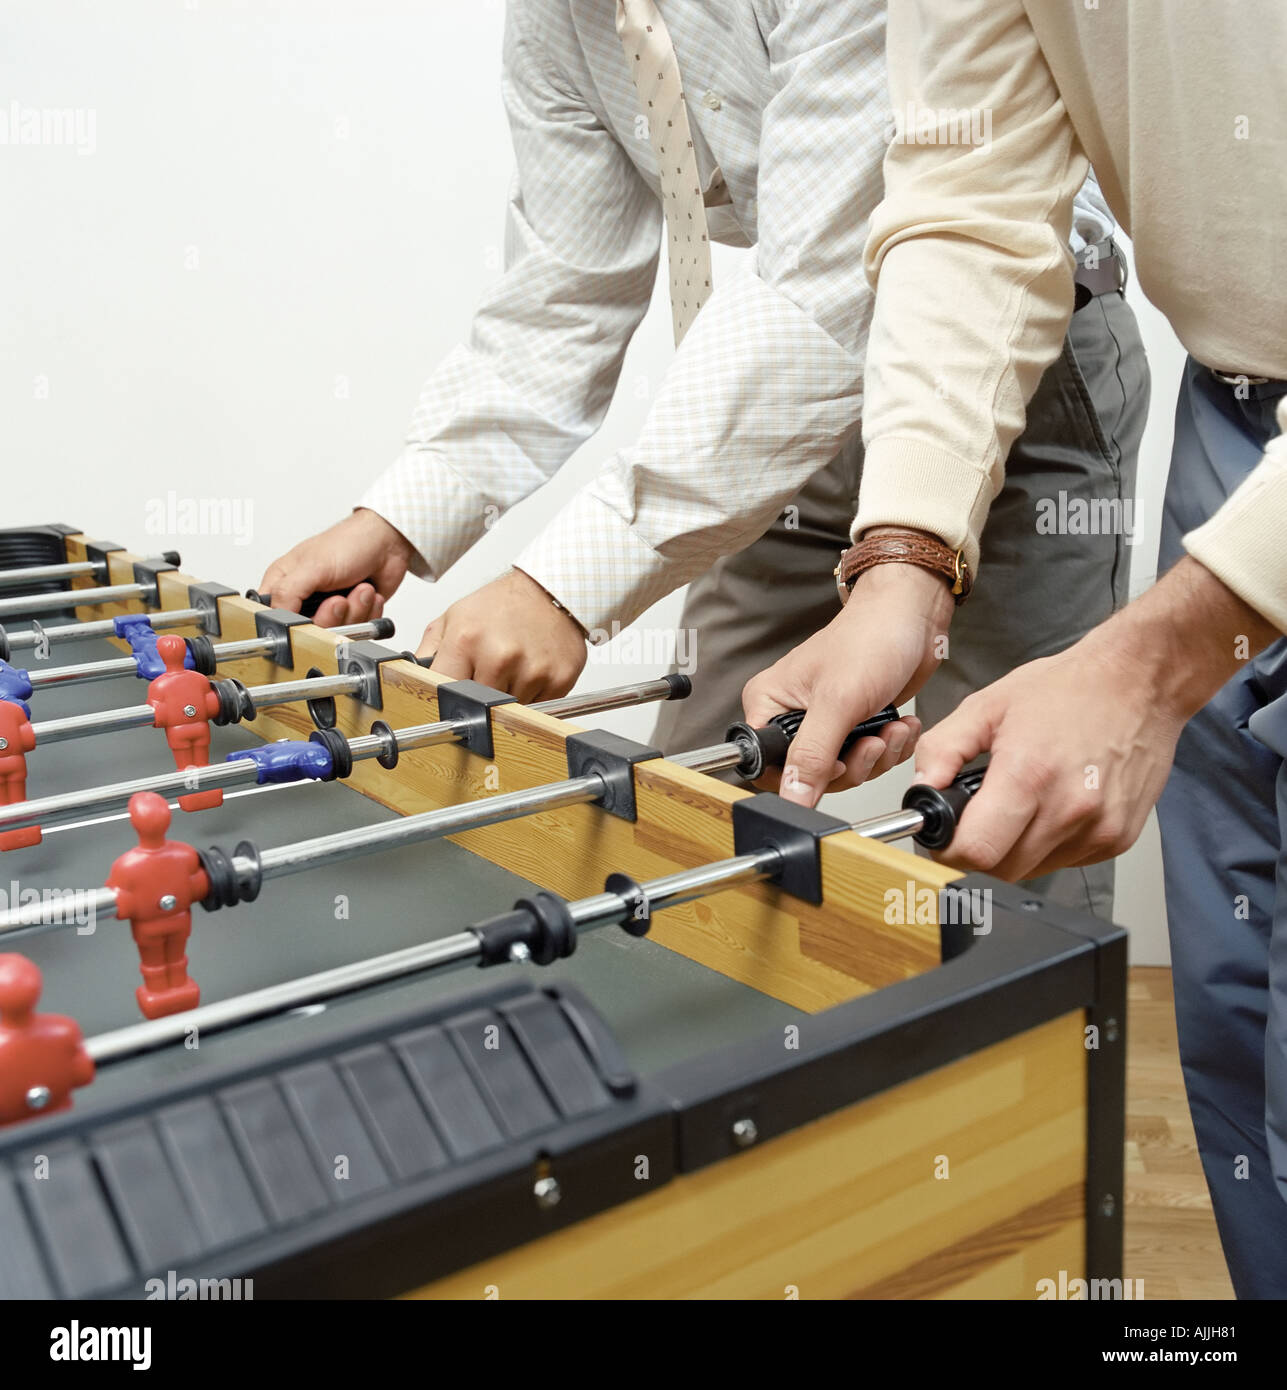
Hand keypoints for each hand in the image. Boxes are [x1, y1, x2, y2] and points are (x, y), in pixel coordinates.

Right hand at [258, 508, 413, 625]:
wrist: (387, 542)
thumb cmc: (350, 542)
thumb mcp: (313, 566)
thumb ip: (288, 592)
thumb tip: (279, 617)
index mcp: (284, 582)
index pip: (275, 617)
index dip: (292, 623)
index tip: (311, 616)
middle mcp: (305, 597)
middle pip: (310, 630)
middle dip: (332, 616)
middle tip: (341, 599)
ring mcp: (328, 607)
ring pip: (336, 632)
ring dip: (355, 611)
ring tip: (360, 589)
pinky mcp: (351, 614)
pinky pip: (357, 630)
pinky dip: (368, 613)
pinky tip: (369, 594)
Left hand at [420, 569, 587, 703]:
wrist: (550, 590)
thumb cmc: (502, 605)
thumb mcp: (454, 618)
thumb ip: (427, 652)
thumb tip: (406, 681)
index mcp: (467, 640)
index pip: (444, 693)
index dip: (445, 701)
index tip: (448, 703)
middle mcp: (500, 656)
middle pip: (477, 708)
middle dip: (478, 701)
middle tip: (485, 678)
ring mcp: (531, 670)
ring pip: (509, 711)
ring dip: (507, 699)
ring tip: (511, 669)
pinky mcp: (558, 679)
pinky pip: (538, 708)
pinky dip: (532, 697)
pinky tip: (531, 671)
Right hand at [741, 562, 953, 804]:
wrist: (912, 618)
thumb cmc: (870, 637)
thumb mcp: (838, 702)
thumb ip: (812, 755)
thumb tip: (793, 799)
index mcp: (768, 703)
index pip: (768, 766)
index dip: (803, 774)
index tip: (836, 760)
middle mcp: (791, 715)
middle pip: (810, 775)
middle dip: (853, 763)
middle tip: (871, 739)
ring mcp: (824, 722)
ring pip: (844, 771)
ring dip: (877, 755)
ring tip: (891, 726)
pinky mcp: (853, 725)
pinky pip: (868, 760)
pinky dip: (889, 749)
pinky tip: (898, 724)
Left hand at [913, 557, 1281, 877]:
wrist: (1139, 681)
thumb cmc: (1068, 689)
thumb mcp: (986, 706)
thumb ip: (942, 749)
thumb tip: (921, 789)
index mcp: (1029, 775)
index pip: (977, 851)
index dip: (948, 848)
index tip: (943, 833)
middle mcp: (1069, 809)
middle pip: (1001, 869)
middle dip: (978, 848)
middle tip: (976, 815)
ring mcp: (1099, 829)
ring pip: (1032, 870)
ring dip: (1012, 849)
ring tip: (1017, 803)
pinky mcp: (1119, 838)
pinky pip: (1065, 861)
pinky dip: (1046, 844)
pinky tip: (1049, 806)